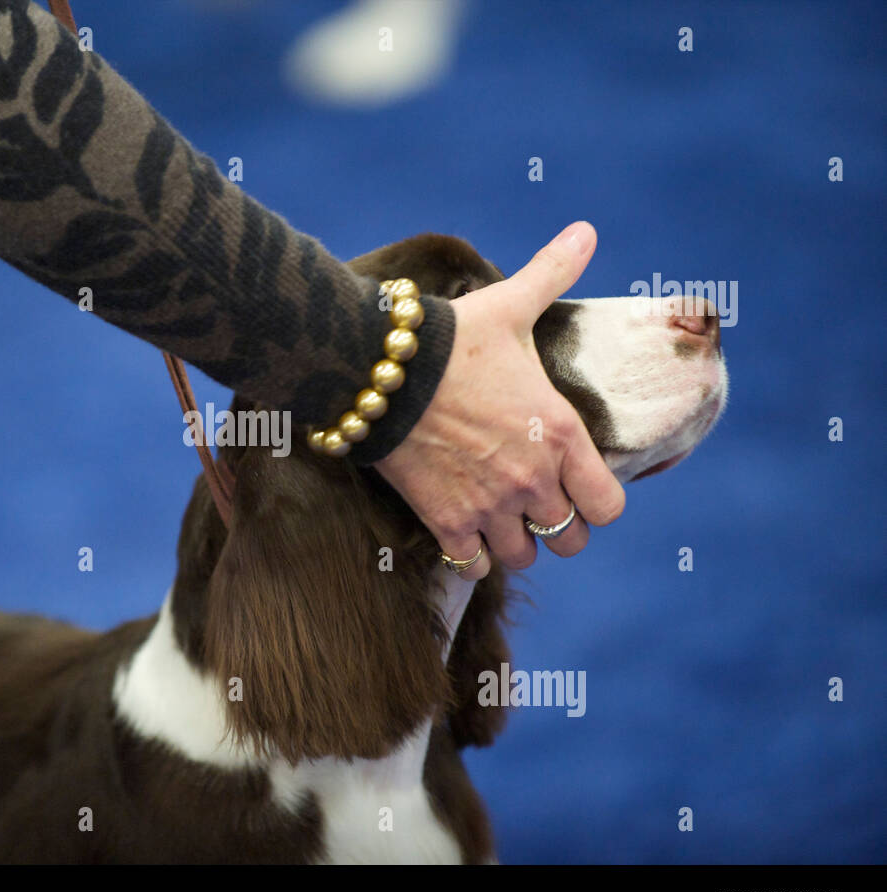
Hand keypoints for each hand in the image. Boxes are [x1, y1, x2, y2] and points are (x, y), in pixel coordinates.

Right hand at [374, 222, 624, 578]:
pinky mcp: (446, 521)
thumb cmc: (452, 338)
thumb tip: (585, 229)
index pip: (608, 507)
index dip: (596, 502)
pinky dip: (470, 557)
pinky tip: (462, 534)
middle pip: (569, 540)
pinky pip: (472, 566)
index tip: (576, 487)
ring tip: (498, 521)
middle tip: (535, 506)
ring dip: (514, 543)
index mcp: (561, 433)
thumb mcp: (511, 305)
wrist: (379, 370)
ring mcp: (489, 506)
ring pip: (523, 557)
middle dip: (556, 526)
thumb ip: (553, 273)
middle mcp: (533, 478)